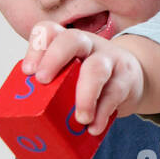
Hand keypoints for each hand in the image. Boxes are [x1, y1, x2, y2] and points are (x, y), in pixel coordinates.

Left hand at [21, 21, 144, 134]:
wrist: (131, 79)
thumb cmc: (89, 80)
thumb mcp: (71, 76)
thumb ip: (53, 87)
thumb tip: (28, 116)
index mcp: (67, 43)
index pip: (49, 31)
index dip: (37, 47)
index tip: (28, 72)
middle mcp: (88, 44)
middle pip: (72, 39)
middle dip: (54, 58)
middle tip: (42, 81)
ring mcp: (109, 59)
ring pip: (97, 68)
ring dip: (85, 95)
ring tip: (80, 119)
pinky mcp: (126, 78)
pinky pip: (114, 93)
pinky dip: (102, 112)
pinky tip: (94, 127)